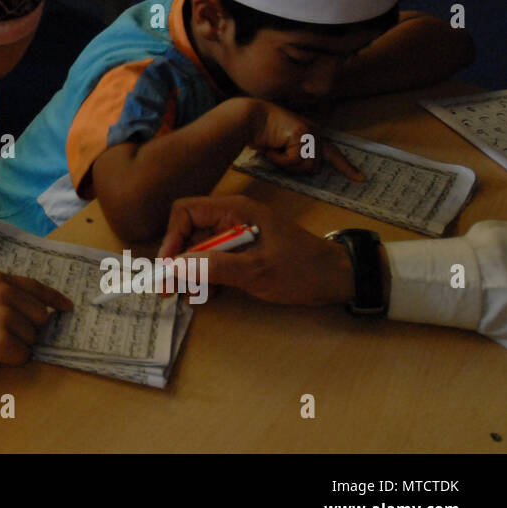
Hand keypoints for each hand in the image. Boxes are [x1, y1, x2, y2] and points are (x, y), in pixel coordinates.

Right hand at [0, 270, 72, 377]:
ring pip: (32, 339)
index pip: (37, 287)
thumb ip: (0, 294)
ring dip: (16, 347)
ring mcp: (4, 315)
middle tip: (0, 336)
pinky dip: (9, 360)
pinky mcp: (1, 340)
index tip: (67, 309)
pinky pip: (22, 356)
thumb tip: (30, 311)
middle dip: (27, 331)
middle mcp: (4, 293)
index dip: (54, 300)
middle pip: (40, 318)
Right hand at [157, 195, 354, 307]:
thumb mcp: (255, 271)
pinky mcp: (243, 252)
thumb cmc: (301, 270)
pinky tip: (207, 296)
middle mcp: (231, 218)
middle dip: (177, 261)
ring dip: (190, 273)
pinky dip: (206, 277)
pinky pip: (214, 260)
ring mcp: (237, 235)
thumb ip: (212, 267)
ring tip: (189, 297)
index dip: (171, 238)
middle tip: (169, 290)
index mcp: (234, 210)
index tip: (168, 267)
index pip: (185, 211)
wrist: (338, 279)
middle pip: (189, 232)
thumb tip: (173, 267)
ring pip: (198, 249)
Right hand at [247, 100, 362, 180]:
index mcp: (312, 135)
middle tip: (276, 155)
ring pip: (306, 166)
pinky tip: (271, 147)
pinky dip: (278, 159)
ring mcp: (311, 132)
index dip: (346, 167)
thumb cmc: (260, 133)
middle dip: (293, 167)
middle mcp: (315, 133)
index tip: (360, 179)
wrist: (248, 117)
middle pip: (313, 168)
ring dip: (284, 163)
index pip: (332, 153)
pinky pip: (293, 160)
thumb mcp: (282, 148)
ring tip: (273, 149)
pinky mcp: (303, 134)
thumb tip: (308, 169)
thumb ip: (296, 156)